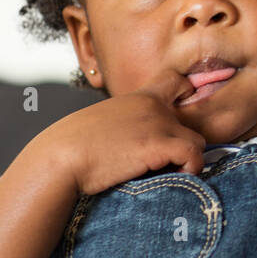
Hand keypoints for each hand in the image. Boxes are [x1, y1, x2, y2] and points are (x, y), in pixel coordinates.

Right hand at [33, 68, 205, 196]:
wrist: (59, 158)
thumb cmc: (69, 147)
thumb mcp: (100, 123)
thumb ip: (122, 124)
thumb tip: (127, 142)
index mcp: (136, 98)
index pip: (174, 80)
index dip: (187, 95)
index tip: (183, 116)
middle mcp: (152, 106)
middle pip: (193, 119)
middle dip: (186, 140)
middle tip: (172, 160)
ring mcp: (158, 124)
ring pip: (198, 139)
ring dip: (189, 158)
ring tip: (171, 173)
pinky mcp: (159, 144)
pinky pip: (194, 155)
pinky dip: (191, 168)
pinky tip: (175, 177)